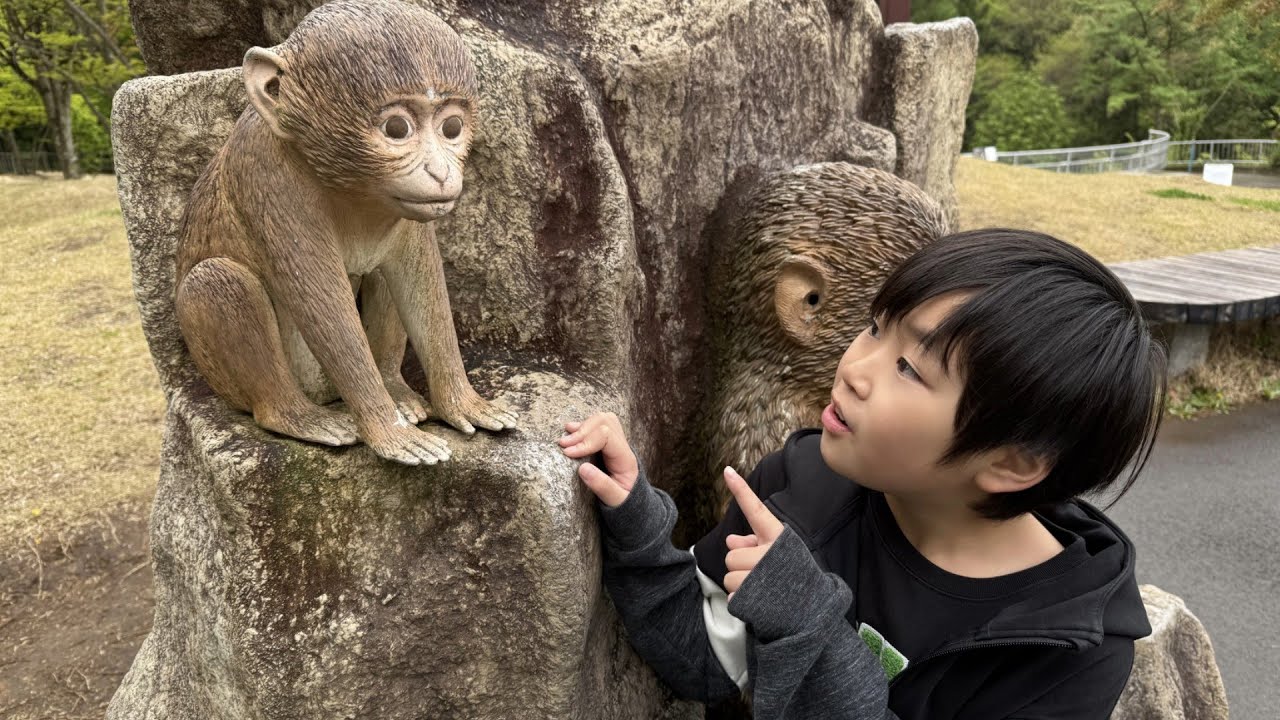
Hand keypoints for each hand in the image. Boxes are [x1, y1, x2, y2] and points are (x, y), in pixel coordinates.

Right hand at [558, 412, 638, 506]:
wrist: (634, 501)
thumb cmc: (624, 500)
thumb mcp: (615, 500)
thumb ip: (602, 486)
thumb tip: (583, 469)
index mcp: (625, 458)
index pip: (606, 436)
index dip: (585, 442)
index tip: (568, 453)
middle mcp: (623, 446)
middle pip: (605, 422)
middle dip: (582, 431)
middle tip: (563, 445)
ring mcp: (616, 442)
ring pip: (602, 419)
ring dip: (583, 425)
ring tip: (566, 437)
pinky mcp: (608, 442)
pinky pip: (598, 424)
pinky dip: (583, 425)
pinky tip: (570, 429)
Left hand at [722, 466, 784, 600]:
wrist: (813, 612)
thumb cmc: (795, 577)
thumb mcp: (781, 555)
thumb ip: (755, 544)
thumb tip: (730, 540)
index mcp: (778, 537)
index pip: (756, 510)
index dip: (740, 490)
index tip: (727, 471)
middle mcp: (769, 553)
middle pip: (731, 556)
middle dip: (740, 567)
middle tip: (760, 575)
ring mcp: (760, 576)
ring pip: (729, 577)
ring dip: (740, 586)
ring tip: (761, 591)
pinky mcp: (753, 598)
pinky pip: (732, 596)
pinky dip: (741, 602)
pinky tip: (759, 604)